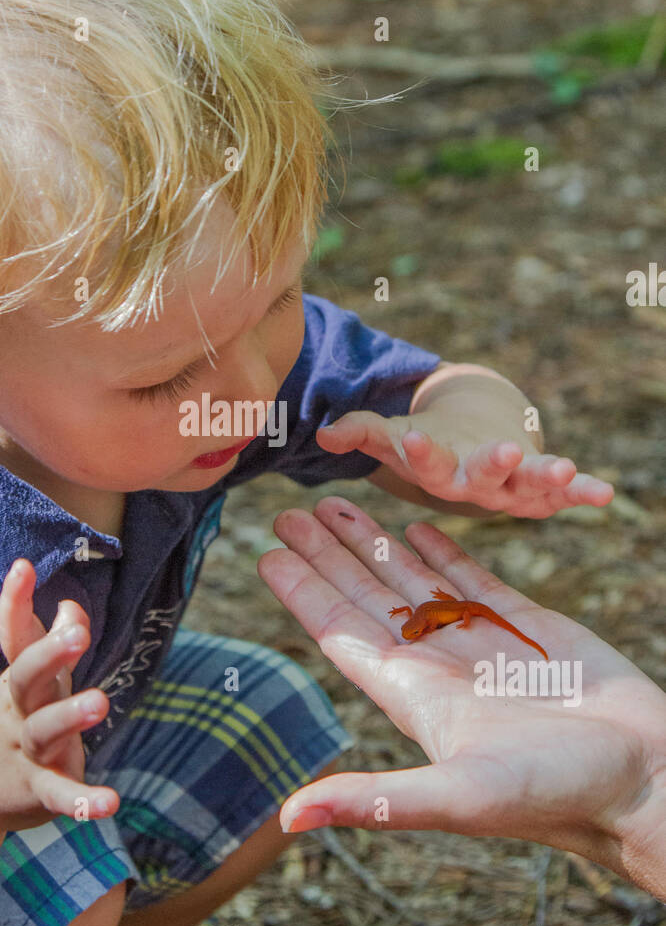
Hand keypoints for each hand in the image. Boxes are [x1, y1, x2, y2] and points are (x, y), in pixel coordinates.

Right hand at [0, 558, 118, 832]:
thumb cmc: (11, 719)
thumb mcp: (30, 681)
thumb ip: (50, 642)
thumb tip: (71, 607)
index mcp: (17, 679)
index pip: (14, 636)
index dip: (16, 601)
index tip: (24, 566)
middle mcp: (16, 710)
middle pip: (26, 677)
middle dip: (50, 654)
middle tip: (76, 632)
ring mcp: (25, 750)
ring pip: (45, 730)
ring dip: (70, 716)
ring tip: (100, 701)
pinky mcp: (38, 789)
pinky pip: (60, 794)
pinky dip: (82, 802)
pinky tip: (110, 803)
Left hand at [257, 498, 665, 900]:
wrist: (644, 778)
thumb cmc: (555, 794)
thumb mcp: (459, 797)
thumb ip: (378, 801)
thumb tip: (290, 819)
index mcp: (413, 696)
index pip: (340, 633)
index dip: (302, 592)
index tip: (265, 553)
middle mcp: (438, 665)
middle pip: (366, 597)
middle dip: (327, 555)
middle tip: (287, 511)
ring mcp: (481, 643)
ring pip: (413, 580)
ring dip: (375, 544)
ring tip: (336, 505)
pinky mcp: (528, 625)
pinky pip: (473, 576)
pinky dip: (442, 550)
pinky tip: (417, 527)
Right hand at [317, 406, 613, 517]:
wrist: (470, 448)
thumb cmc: (427, 443)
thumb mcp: (392, 434)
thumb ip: (359, 431)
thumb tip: (322, 432)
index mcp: (438, 474)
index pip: (426, 464)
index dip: (420, 452)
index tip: (412, 437)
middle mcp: (474, 488)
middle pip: (480, 480)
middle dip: (491, 465)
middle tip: (501, 451)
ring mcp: (511, 489)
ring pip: (526, 486)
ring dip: (546, 478)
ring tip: (562, 468)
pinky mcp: (543, 488)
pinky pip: (564, 492)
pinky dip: (582, 491)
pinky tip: (603, 494)